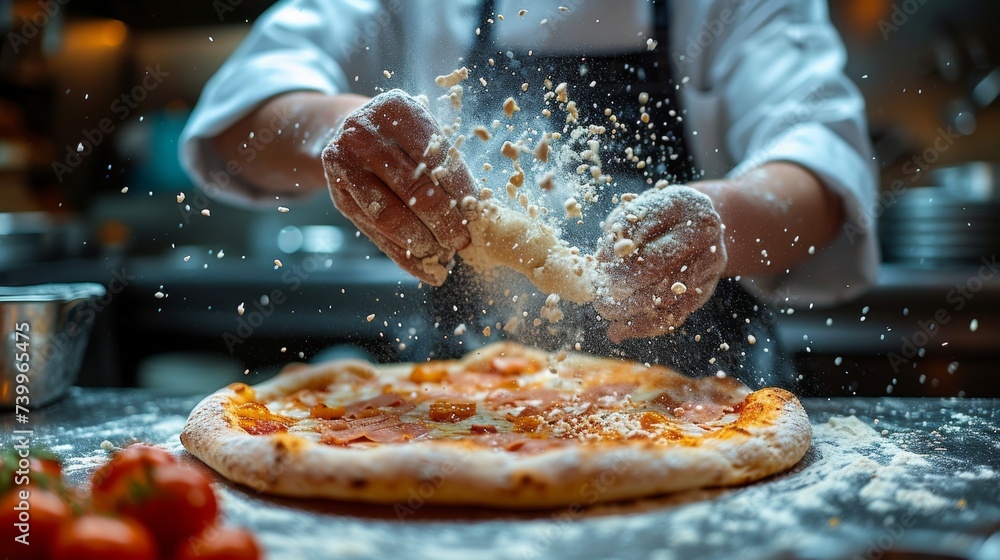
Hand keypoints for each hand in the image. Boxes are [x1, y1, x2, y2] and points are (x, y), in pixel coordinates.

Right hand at [322, 90, 473, 284]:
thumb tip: (475, 208)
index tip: (477, 215)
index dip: (460, 192)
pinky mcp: (338, 195)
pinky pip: (375, 234)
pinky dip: (404, 257)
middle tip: (463, 241)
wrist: (344, 133)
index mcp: (396, 110)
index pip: (435, 159)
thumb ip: (442, 162)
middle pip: (414, 190)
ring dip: (423, 242)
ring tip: (445, 255)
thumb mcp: (419, 132)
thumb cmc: (397, 136)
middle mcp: (364, 133)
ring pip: (391, 216)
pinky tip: (426, 269)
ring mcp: (345, 165)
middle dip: (444, 222)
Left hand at [594, 185, 727, 342]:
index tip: (596, 267)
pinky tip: (620, 331)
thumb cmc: (656, 218)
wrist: (698, 225)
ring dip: (629, 309)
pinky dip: (644, 325)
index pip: (639, 232)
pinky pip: (675, 313)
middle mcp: (702, 231)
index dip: (613, 254)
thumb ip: (618, 234)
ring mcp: (709, 261)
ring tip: (604, 312)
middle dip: (620, 284)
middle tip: (597, 295)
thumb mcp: (635, 213)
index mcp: (680, 204)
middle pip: (654, 264)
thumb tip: (601, 264)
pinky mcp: (706, 287)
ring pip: (665, 293)